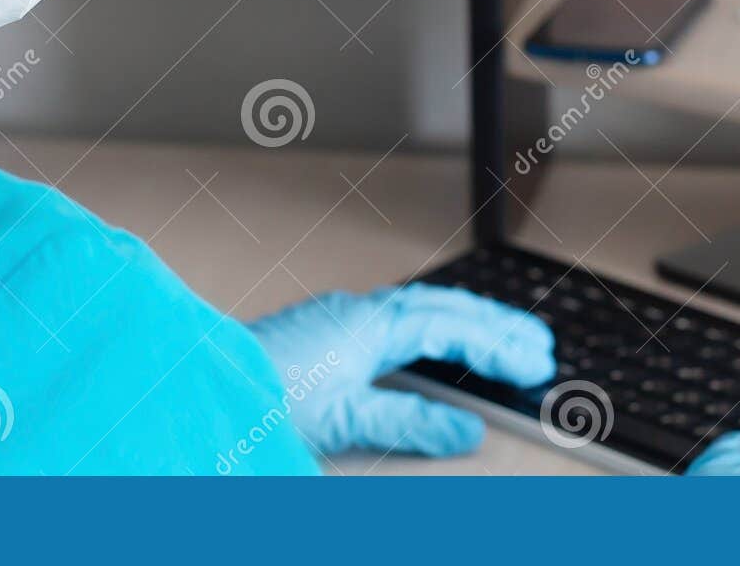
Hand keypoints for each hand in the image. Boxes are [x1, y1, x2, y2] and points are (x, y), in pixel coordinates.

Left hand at [248, 283, 555, 457]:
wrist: (200, 383)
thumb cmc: (262, 395)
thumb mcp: (343, 419)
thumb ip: (408, 422)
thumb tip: (466, 429)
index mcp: (370, 325)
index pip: (452, 328)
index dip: (497, 345)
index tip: (535, 364)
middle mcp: (359, 311)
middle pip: (443, 309)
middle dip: (494, 325)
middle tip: (539, 344)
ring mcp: (341, 315)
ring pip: (420, 308)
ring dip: (465, 321)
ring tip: (501, 337)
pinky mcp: (325, 327)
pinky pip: (397, 315)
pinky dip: (432, 324)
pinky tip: (434, 340)